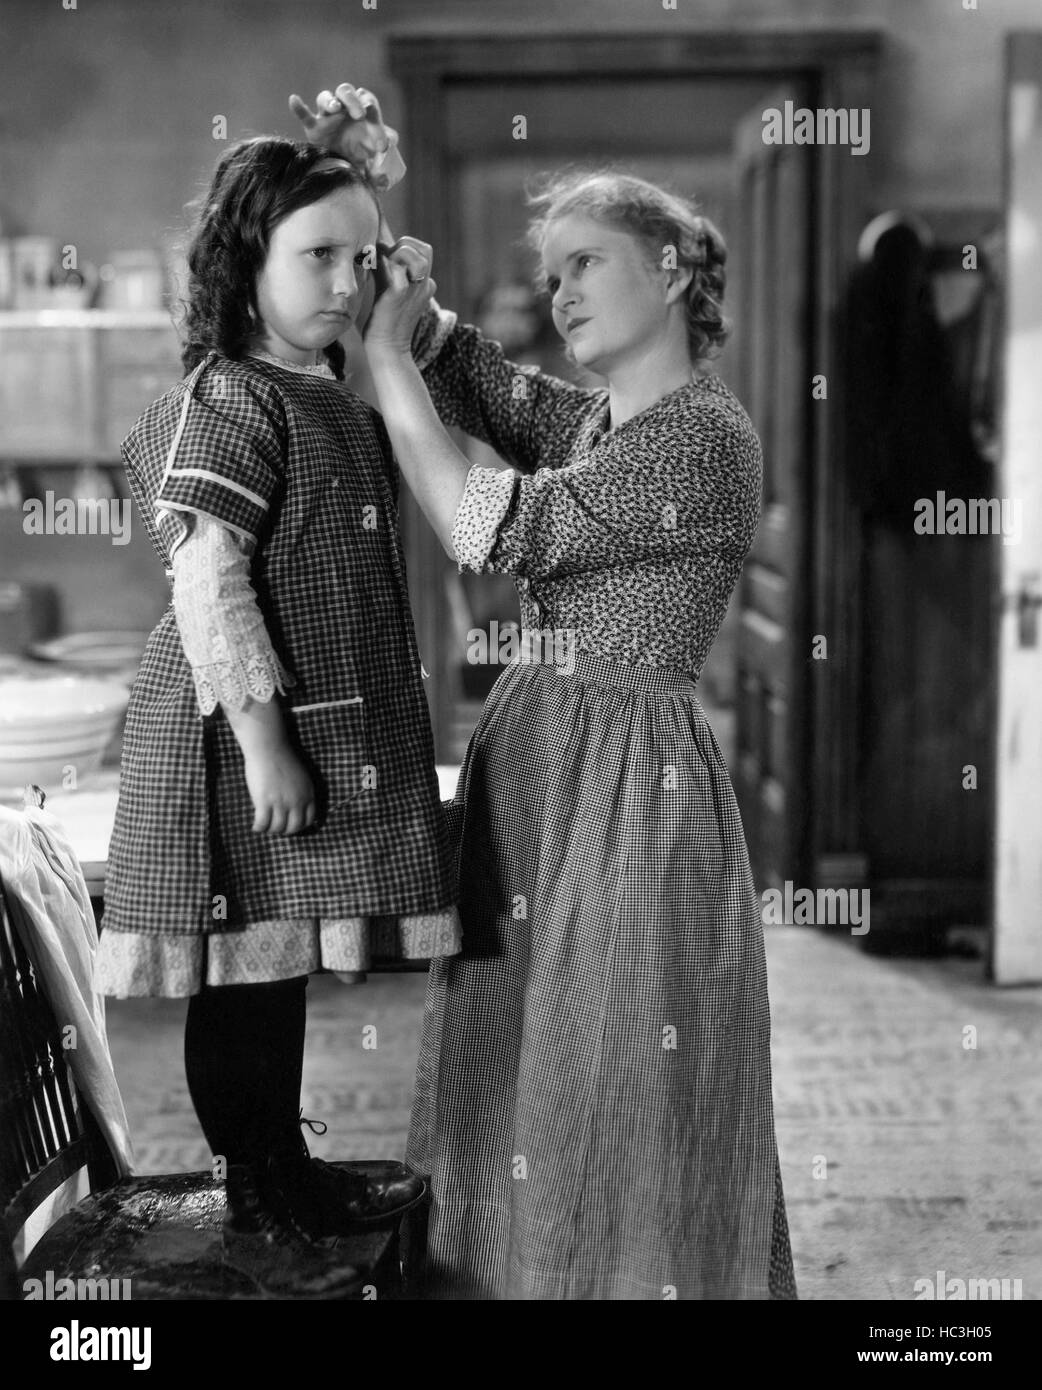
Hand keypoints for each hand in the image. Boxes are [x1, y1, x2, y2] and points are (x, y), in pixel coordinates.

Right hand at [242, 741, 316, 835]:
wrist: (269, 748)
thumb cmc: (282, 759)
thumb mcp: (301, 777)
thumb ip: (301, 792)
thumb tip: (297, 807)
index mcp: (308, 794)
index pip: (308, 820)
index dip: (298, 826)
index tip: (289, 826)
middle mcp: (297, 801)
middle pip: (293, 828)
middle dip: (284, 831)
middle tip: (275, 828)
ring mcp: (281, 803)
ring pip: (277, 828)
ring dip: (270, 830)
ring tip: (264, 826)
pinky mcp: (264, 802)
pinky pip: (262, 824)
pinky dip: (258, 828)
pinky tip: (255, 827)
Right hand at [289, 82, 404, 190]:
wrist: (344, 174)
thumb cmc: (364, 163)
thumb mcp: (378, 163)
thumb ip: (386, 158)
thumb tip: (389, 148)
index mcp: (363, 113)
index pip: (370, 105)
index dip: (376, 120)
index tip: (380, 145)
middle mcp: (345, 110)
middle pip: (347, 91)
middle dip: (354, 100)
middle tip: (360, 115)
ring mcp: (328, 117)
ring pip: (326, 98)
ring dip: (331, 101)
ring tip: (336, 109)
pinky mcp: (314, 129)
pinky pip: (305, 116)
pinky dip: (299, 108)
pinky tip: (294, 99)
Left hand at [363, 237, 436, 354]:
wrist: (387, 348)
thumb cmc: (384, 321)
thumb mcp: (390, 291)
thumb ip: (387, 270)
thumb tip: (376, 247)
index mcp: (424, 285)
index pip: (424, 251)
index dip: (405, 246)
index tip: (386, 254)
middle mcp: (424, 285)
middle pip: (423, 249)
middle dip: (402, 246)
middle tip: (384, 259)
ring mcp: (414, 289)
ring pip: (412, 254)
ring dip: (394, 253)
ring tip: (380, 265)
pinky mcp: (398, 294)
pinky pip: (395, 267)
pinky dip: (382, 263)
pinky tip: (371, 269)